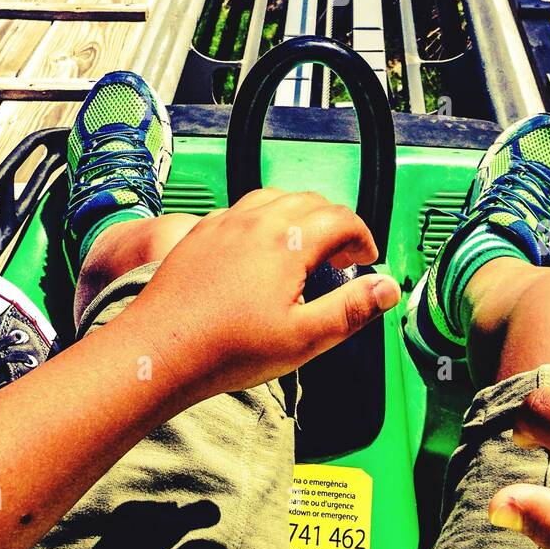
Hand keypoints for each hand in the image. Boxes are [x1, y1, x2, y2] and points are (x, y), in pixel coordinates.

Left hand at [125, 188, 399, 400]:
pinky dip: (265, 219)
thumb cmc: (228, 349)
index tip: (367, 260)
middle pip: (311, 201)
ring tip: (305, 249)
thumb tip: (389, 288)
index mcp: (288, 241)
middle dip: (335, 224)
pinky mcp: (201, 233)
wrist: (160, 350)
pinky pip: (243, 209)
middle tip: (342, 258)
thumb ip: (351, 309)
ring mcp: (225, 222)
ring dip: (300, 216)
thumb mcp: (305, 338)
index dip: (362, 237)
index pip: (341, 218)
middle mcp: (257, 220)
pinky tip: (261, 251)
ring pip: (275, 198)